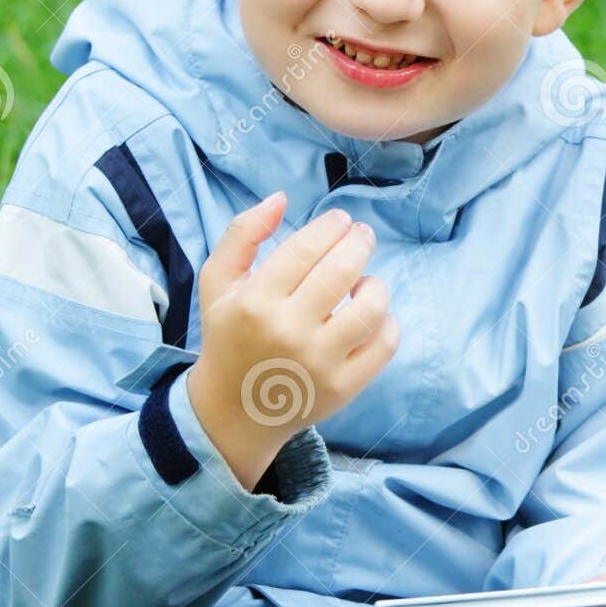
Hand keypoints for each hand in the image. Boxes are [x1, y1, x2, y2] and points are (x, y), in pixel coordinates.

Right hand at [187, 192, 399, 488]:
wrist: (234, 409)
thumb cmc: (229, 335)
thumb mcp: (218, 282)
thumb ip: (242, 233)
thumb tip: (281, 198)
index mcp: (255, 302)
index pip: (305, 249)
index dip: (331, 227)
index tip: (341, 221)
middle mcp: (288, 332)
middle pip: (342, 270)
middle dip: (359, 242)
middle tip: (362, 236)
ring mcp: (318, 362)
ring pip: (371, 308)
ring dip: (375, 284)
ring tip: (364, 281)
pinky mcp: (342, 388)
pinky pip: (384, 346)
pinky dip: (387, 323)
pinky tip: (372, 316)